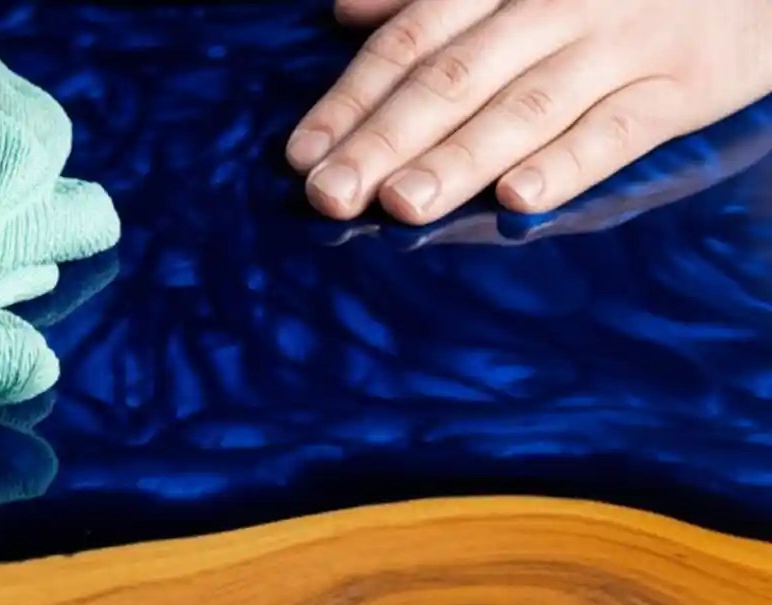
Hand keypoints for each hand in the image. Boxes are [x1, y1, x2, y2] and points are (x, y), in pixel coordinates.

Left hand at [288, 0, 771, 224]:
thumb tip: (347, 12)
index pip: (409, 42)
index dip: (351, 99)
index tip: (302, 154)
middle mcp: (553, 7)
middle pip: (453, 80)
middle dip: (383, 140)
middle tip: (328, 195)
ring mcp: (619, 46)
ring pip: (525, 107)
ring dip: (459, 159)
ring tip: (400, 205)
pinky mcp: (683, 84)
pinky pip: (619, 130)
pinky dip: (569, 163)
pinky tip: (517, 201)